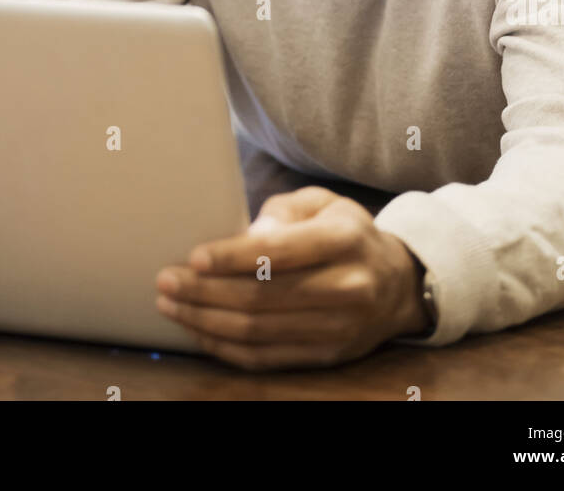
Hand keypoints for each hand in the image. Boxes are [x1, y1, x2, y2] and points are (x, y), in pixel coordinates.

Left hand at [154, 185, 427, 369]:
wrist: (398, 285)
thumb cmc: (345, 233)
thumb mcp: (322, 203)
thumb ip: (282, 213)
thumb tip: (243, 238)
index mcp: (345, 239)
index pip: (281, 253)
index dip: (233, 257)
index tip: (194, 257)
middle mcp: (347, 287)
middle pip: (262, 297)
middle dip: (205, 292)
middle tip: (165, 281)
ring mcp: (339, 329)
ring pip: (258, 332)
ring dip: (205, 321)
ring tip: (171, 305)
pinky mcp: (328, 357)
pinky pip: (265, 358)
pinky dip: (225, 347)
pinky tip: (199, 330)